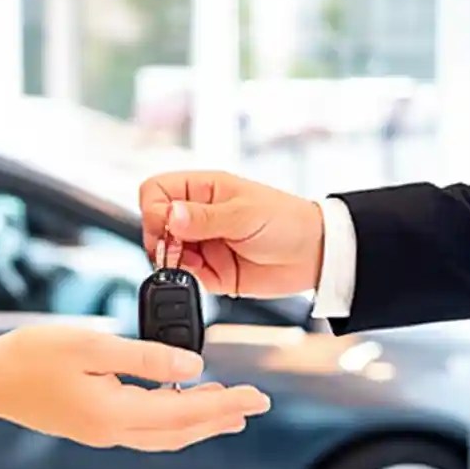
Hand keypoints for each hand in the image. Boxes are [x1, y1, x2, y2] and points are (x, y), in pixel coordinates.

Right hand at [0, 325, 270, 450]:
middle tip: (256, 404)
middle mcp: (112, 432)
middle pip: (182, 431)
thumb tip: (193, 366)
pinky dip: (173, 419)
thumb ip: (145, 358)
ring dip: (200, 422)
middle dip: (222, 417)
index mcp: (116, 414)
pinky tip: (179, 402)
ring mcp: (101, 433)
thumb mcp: (92, 347)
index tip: (257, 396)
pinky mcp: (91, 425)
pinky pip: (146, 429)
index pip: (186, 410)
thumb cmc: (31, 356)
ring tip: (228, 410)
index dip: (226, 403)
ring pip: (165, 434)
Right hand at [140, 170, 324, 297]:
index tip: (168, 227)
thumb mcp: (244, 214)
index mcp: (204, 189)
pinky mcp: (211, 271)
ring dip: (173, 261)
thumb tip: (170, 215)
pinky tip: (205, 275)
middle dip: (160, 239)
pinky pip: (185, 277)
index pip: (157, 190)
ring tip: (195, 263)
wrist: (315, 256)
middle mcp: (198, 215)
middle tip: (178, 249)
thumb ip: (204, 218)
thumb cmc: (288, 221)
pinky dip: (187, 279)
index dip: (154, 209)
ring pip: (166, 253)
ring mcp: (203, 244)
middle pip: (154, 224)